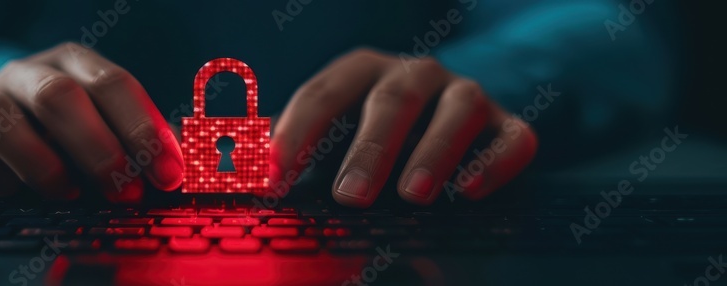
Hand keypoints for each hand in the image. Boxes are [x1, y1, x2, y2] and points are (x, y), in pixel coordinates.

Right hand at [0, 43, 183, 202]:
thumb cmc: (60, 134)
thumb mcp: (99, 128)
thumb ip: (132, 146)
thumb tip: (173, 176)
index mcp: (73, 63)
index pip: (114, 84)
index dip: (144, 131)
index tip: (168, 176)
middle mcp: (26, 73)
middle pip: (58, 96)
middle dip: (97, 149)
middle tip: (123, 193)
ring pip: (2, 118)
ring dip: (41, 163)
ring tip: (67, 193)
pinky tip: (13, 193)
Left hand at [271, 48, 537, 207]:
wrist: (446, 126)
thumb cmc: (370, 134)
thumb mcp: (328, 136)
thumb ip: (288, 151)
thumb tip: (238, 174)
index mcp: (361, 71)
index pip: (323, 94)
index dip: (295, 134)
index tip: (272, 178)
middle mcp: (415, 74)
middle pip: (391, 99)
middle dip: (369, 148)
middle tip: (348, 196)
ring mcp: (466, 94)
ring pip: (457, 108)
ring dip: (435, 150)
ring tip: (414, 194)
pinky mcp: (508, 125)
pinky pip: (513, 138)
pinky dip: (495, 162)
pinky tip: (471, 191)